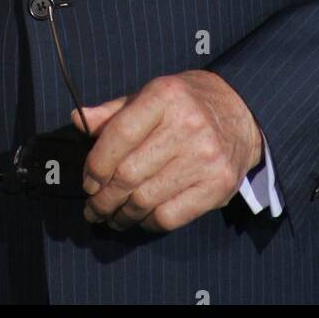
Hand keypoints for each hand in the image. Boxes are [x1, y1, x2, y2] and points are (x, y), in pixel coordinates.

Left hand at [71, 70, 262, 233]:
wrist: (241, 110)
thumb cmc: (187, 103)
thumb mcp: (150, 94)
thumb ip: (113, 112)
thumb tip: (77, 119)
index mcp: (165, 96)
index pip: (119, 136)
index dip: (96, 165)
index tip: (87, 181)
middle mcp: (187, 125)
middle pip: (129, 174)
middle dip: (103, 198)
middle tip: (93, 208)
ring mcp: (205, 157)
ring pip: (146, 200)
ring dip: (121, 215)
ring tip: (111, 216)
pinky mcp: (219, 185)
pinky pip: (171, 216)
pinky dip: (148, 222)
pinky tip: (140, 218)